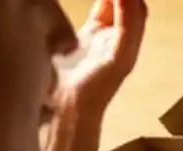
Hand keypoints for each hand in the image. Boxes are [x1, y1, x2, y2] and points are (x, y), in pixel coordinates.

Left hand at [46, 0, 147, 150]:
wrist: (63, 109)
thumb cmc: (60, 79)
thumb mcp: (63, 41)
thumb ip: (65, 24)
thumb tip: (46, 3)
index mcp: (104, 35)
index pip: (116, 3)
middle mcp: (119, 42)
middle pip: (132, 7)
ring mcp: (124, 52)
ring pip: (136, 14)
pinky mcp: (120, 61)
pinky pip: (128, 29)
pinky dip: (127, 11)